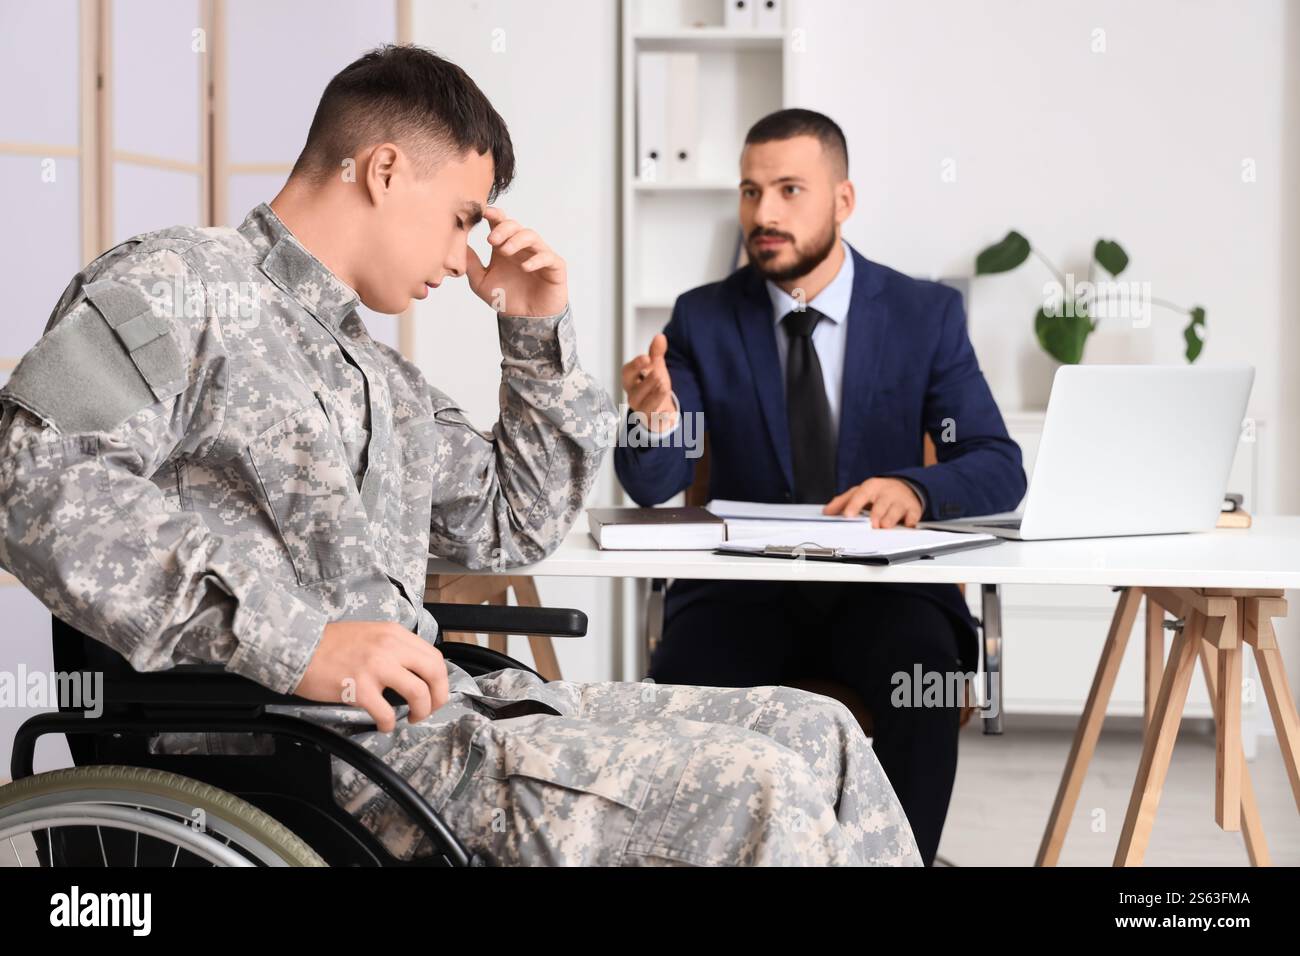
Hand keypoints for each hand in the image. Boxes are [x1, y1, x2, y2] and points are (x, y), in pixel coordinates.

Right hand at [294, 621, 448, 732]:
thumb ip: (393, 647)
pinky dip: (390, 724)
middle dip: (439, 696)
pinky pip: (387, 713)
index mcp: (394, 634)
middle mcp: (390, 647)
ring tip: (412, 718)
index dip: (440, 679)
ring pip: (418, 693)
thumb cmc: (330, 644)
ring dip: (421, 711)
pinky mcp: (360, 688)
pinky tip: (384, 725)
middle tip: (430, 709)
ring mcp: (376, 667)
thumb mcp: (370, 634)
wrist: (298, 647)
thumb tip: (413, 669)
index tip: (434, 691)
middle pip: (434, 672)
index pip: (433, 656)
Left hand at [465, 207, 567, 317]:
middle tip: (491, 240)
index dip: (493, 215)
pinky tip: (525, 266)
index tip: (483, 213)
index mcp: (503, 247)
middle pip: (514, 226)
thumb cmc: (505, 299)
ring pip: (531, 236)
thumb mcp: (481, 283)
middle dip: (503, 228)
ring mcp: (538, 254)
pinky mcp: (554, 267)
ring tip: (505, 251)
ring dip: (517, 240)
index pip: (499, 224)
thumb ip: (471, 264)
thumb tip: (458, 245)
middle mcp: (521, 247)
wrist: (525, 319)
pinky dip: (536, 259)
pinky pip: (548, 256)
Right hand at [621, 334, 676, 432]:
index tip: (646, 358)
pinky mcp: (653, 421)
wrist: (660, 408)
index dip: (635, 366)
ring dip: (654, 397)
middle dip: (646, 382)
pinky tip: (668, 413)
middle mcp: (634, 396)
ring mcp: (642, 410)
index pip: (627, 373)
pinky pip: (655, 422)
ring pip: (644, 407)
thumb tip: (659, 337)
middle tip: (658, 374)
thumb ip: (656, 353)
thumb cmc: (653, 386)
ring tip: (664, 387)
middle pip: (635, 392)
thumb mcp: (655, 368)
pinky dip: (661, 418)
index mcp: (631, 381)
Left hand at [824, 477, 922, 528]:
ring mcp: (900, 501)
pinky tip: (907, 526)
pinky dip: (910, 523)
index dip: (854, 505)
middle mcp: (886, 493)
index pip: (861, 495)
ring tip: (884, 526)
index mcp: (871, 487)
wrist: (904, 487)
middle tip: (870, 524)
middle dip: (875, 515)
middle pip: (880, 504)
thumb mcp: (860, 492)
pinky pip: (912, 518)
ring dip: (890, 520)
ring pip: (895, 511)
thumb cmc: (878, 493)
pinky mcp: (913, 509)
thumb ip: (843, 502)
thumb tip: (827, 512)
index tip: (847, 515)